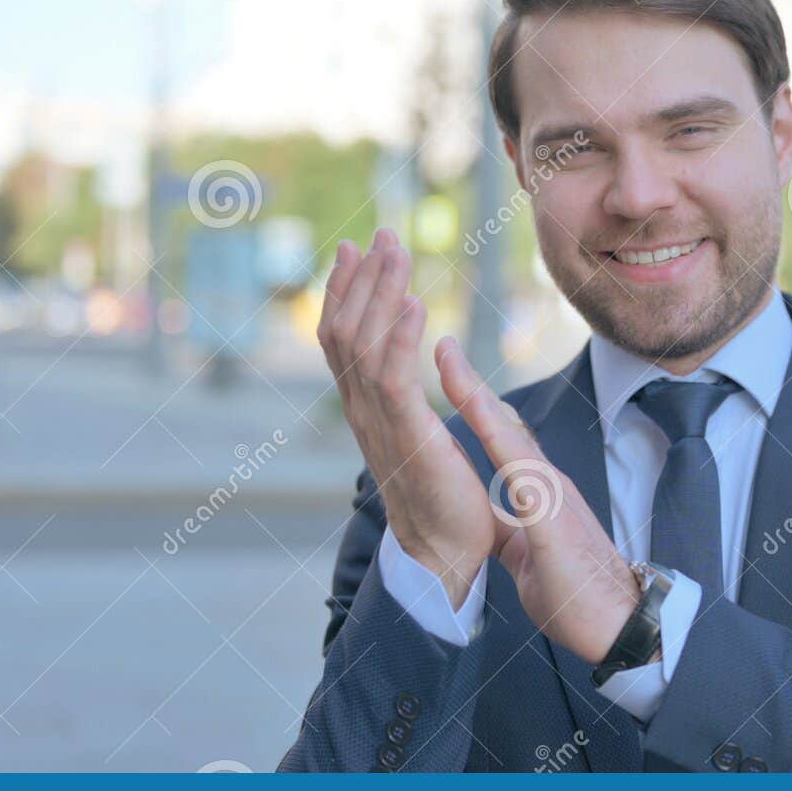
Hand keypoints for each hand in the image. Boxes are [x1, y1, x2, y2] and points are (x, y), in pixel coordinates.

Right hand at [318, 228, 491, 606]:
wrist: (448, 558)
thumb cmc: (446, 501)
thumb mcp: (423, 437)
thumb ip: (413, 402)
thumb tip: (425, 362)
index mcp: (366, 411)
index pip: (343, 339)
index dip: (346, 291)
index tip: (356, 248)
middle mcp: (363, 413)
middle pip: (344, 331)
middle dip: (362, 278)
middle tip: (382, 233)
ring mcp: (380, 426)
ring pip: (363, 345)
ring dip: (381, 294)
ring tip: (397, 252)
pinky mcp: (409, 440)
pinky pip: (394, 380)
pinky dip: (400, 338)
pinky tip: (417, 305)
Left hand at [436, 337, 641, 664]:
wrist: (622, 625)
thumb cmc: (577, 597)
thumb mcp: (530, 557)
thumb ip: (511, 533)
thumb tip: (489, 523)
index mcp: (540, 494)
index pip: (503, 438)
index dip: (476, 405)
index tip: (451, 372)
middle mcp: (548, 485)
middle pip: (504, 425)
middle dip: (470, 386)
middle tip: (444, 347)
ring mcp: (553, 499)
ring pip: (511, 440)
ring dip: (479, 403)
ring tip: (452, 367)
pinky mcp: (554, 523)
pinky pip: (524, 479)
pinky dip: (501, 447)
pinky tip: (483, 425)